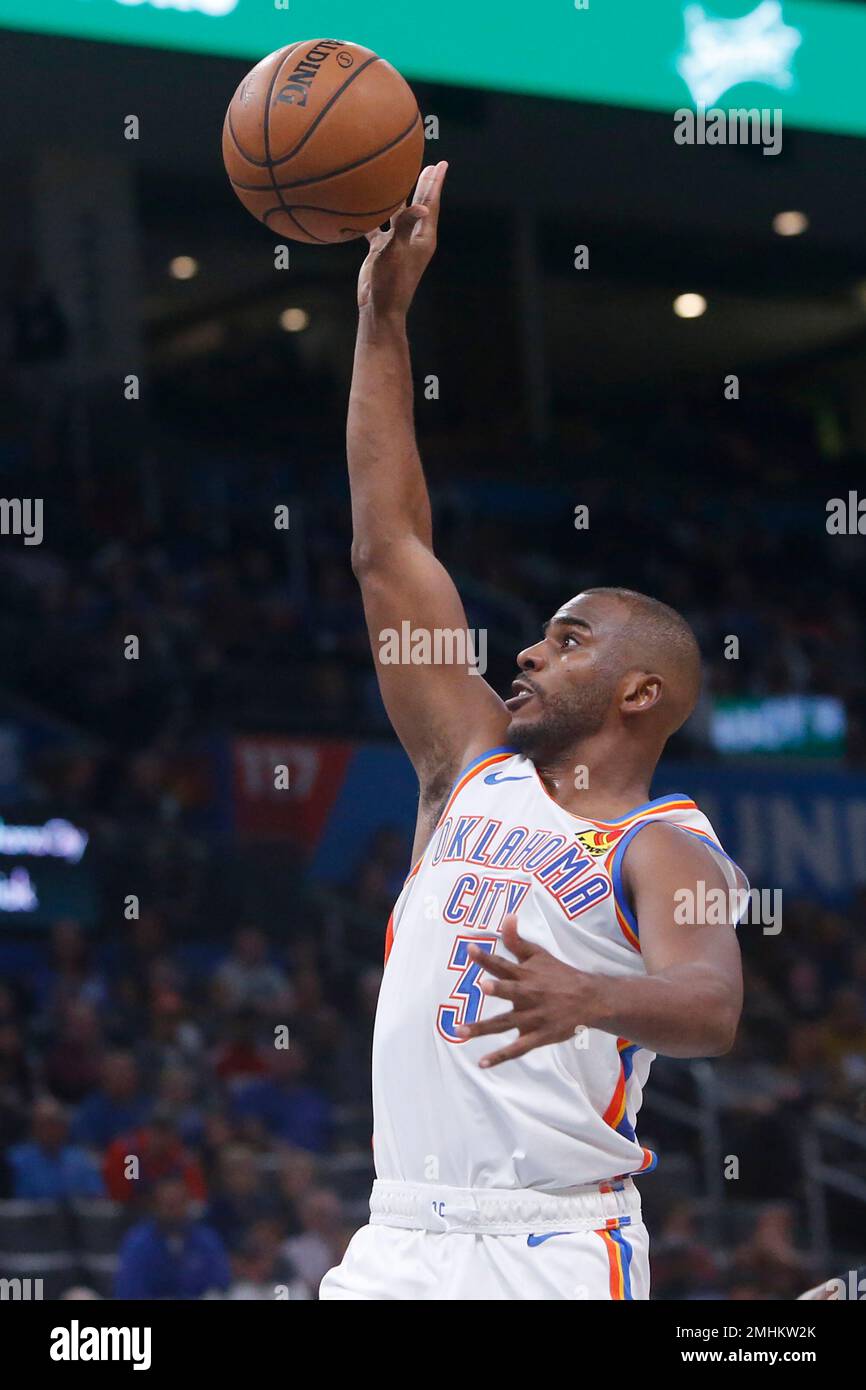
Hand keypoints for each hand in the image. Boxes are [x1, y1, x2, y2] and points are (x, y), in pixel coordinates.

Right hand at [356, 161, 446, 315]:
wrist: (379, 307)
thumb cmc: (392, 282)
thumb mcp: (398, 251)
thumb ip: (406, 226)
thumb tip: (423, 207)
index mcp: (423, 237)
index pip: (431, 204)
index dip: (435, 183)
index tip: (442, 164)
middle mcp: (412, 238)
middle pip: (420, 205)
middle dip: (424, 185)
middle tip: (430, 166)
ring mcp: (397, 244)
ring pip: (399, 214)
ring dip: (399, 197)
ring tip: (399, 179)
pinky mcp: (382, 250)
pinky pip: (378, 227)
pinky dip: (373, 216)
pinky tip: (365, 206)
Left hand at [455, 914, 600, 1066]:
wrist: (590, 999)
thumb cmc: (559, 974)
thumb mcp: (539, 955)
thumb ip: (518, 940)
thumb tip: (507, 916)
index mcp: (526, 974)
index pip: (504, 963)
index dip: (487, 957)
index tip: (470, 949)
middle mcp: (528, 995)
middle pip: (510, 991)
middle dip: (498, 989)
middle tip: (483, 987)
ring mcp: (533, 1017)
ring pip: (506, 1023)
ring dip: (484, 1027)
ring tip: (460, 1031)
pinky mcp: (538, 1036)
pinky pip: (517, 1048)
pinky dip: (500, 1056)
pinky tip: (482, 1062)